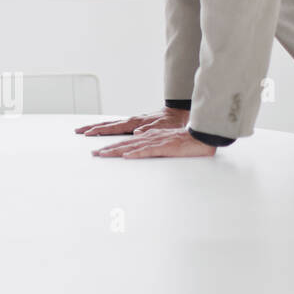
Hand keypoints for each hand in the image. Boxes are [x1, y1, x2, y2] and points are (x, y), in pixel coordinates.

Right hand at [76, 106, 188, 137]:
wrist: (176, 112)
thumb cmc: (170, 121)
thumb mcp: (162, 127)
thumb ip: (149, 130)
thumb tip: (137, 132)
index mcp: (135, 122)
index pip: (113, 127)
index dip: (100, 131)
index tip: (88, 133)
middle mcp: (131, 121)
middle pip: (107, 124)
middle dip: (91, 128)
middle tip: (78, 131)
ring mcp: (131, 121)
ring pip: (109, 124)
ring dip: (96, 127)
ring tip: (84, 130)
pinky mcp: (134, 123)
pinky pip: (115, 126)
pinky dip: (105, 127)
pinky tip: (102, 130)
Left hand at [91, 129, 215, 158]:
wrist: (200, 137)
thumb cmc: (184, 143)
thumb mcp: (164, 145)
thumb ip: (151, 147)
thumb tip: (137, 153)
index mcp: (148, 136)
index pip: (127, 142)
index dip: (112, 146)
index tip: (99, 151)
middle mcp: (149, 137)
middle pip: (125, 143)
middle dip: (108, 148)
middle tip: (93, 153)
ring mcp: (156, 141)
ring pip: (132, 146)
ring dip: (117, 150)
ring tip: (103, 154)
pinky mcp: (164, 147)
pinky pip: (148, 151)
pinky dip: (136, 153)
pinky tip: (126, 156)